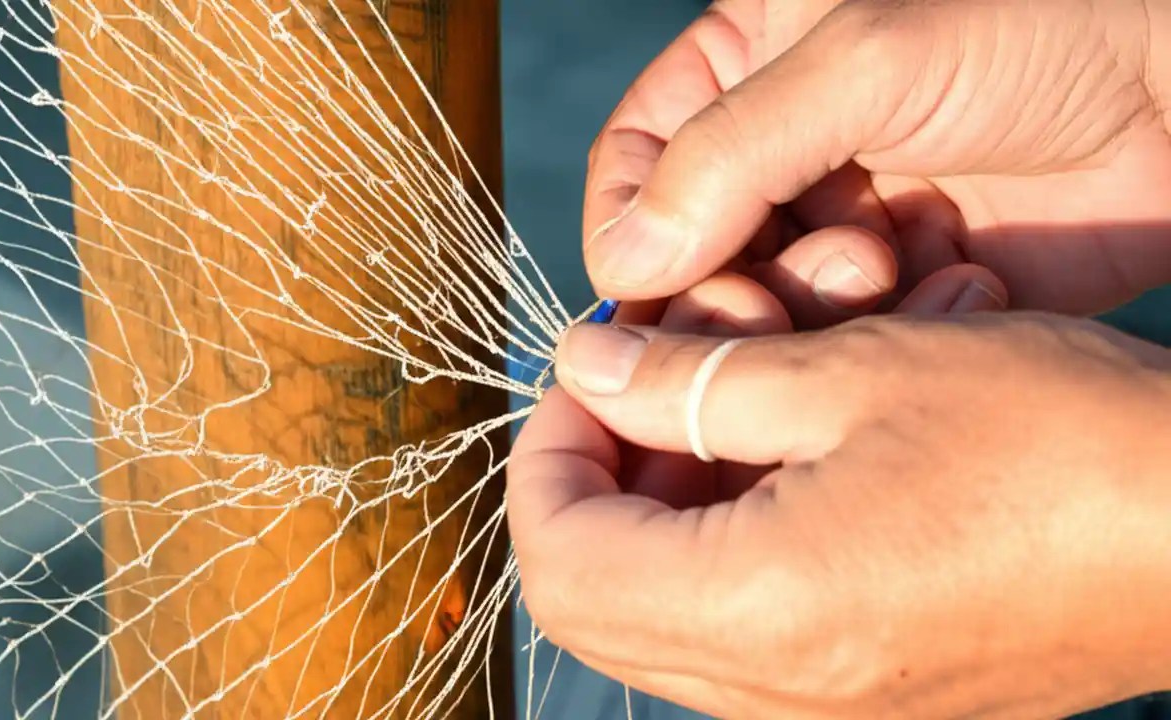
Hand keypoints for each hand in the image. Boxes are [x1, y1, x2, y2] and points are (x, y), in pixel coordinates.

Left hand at [508, 313, 1170, 718]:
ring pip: (667, 618)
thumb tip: (586, 373)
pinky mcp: (872, 699)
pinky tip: (783, 460)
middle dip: (599, 482)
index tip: (584, 377)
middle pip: (599, 603)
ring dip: (664, 508)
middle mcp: (784, 692)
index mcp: (764, 612)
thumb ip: (692, 381)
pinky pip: (743, 634)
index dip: (545, 456)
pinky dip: (726, 545)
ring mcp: (829, 710)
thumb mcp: (855, 373)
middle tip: (645, 387)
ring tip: (724, 409)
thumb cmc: (1058, 441)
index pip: (561, 560)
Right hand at [585, 0, 1170, 316]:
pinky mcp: (905, 285)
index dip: (624, 223)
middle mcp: (784, 148)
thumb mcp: (858, 58)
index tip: (637, 281)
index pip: (636, 157)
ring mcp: (841, 218)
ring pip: (762, 304)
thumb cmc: (1034, 19)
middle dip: (721, 280)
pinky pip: (844, 337)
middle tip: (763, 295)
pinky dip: (874, 328)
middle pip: (688, 249)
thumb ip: (725, 155)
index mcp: (747, 62)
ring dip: (806, 301)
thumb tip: (624, 265)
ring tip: (877, 262)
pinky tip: (940, 284)